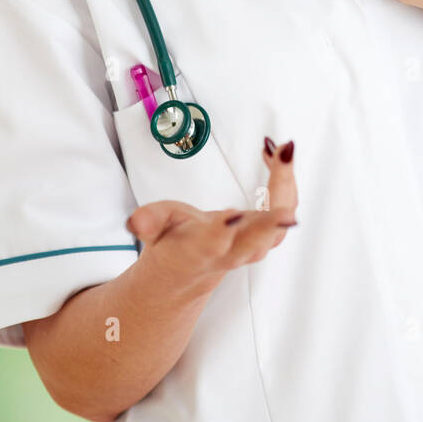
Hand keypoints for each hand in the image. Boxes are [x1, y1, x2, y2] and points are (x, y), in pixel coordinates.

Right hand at [125, 137, 298, 292]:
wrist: (188, 270)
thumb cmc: (176, 244)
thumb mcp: (154, 230)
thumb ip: (149, 222)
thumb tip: (137, 222)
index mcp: (200, 251)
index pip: (211, 245)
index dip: (221, 232)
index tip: (231, 215)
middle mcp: (232, 252)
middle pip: (258, 240)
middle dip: (273, 215)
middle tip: (281, 183)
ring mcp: (253, 246)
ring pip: (279, 224)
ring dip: (286, 185)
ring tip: (284, 151)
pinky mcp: (267, 235)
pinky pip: (285, 208)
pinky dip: (286, 180)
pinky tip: (279, 154)